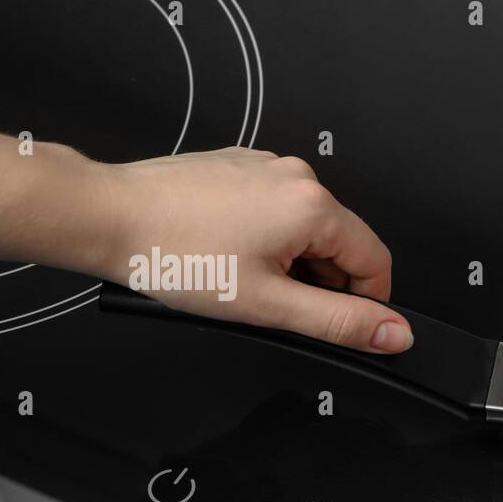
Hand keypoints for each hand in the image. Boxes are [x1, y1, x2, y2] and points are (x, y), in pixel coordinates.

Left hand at [90, 147, 410, 352]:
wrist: (107, 217)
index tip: (335, 324)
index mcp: (313, 205)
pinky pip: (275, 211)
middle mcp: (296, 176)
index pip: (377, 263)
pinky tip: (225, 255)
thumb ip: (340, 323)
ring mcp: (266, 167)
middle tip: (271, 303)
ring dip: (290, 264)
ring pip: (307, 231)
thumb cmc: (173, 255)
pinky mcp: (239, 168)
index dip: (366, 305)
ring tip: (239, 277)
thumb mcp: (269, 305)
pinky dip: (263, 240)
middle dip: (319, 284)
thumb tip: (395, 334)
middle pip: (342, 246)